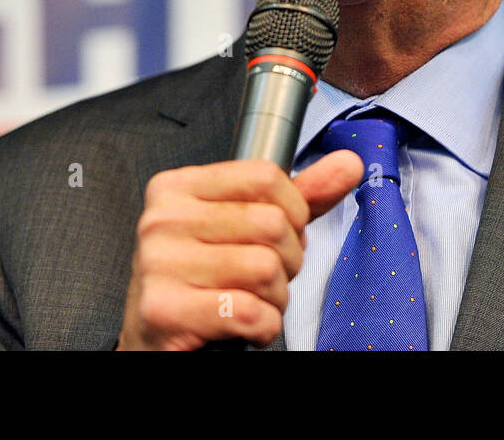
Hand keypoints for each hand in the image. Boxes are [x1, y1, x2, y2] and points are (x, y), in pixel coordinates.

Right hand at [116, 151, 363, 349]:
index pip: (266, 176)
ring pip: (265, 268)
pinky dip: (262, 326)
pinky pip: (248, 311)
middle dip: (287, 260)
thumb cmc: (203, 279)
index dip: (293, 211)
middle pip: (271, 223)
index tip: (282, 232)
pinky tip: (243, 324)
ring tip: (251, 299)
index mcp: (179, 187)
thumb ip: (300, 195)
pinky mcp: (164, 310)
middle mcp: (163, 219)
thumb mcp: (246, 227)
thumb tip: (348, 164)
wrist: (155, 339)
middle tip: (264, 276)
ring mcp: (159, 264)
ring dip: (275, 297)